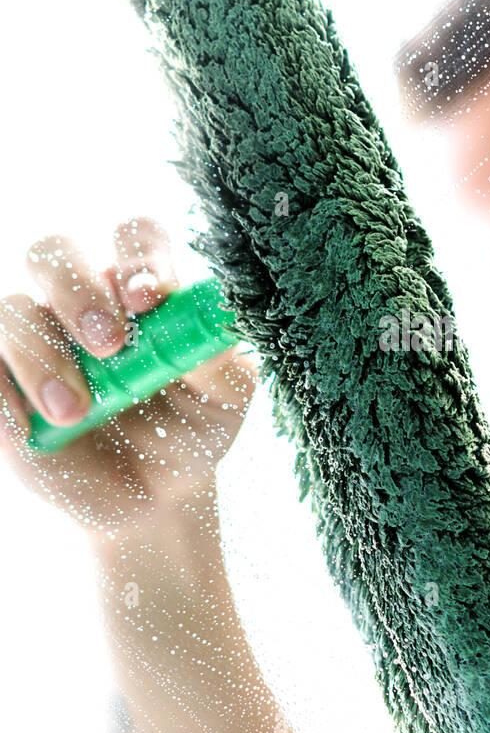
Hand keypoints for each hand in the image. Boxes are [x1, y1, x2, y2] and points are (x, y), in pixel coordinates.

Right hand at [0, 217, 255, 536]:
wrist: (154, 493)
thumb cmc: (192, 427)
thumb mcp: (224, 399)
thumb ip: (221, 362)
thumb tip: (209, 331)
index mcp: (139, 286)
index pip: (133, 239)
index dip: (138, 257)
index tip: (150, 300)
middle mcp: (80, 299)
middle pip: (54, 253)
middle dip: (78, 292)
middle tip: (108, 344)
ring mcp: (34, 337)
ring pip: (10, 308)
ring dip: (39, 354)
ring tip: (74, 412)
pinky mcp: (3, 382)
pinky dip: (1, 394)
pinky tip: (26, 428)